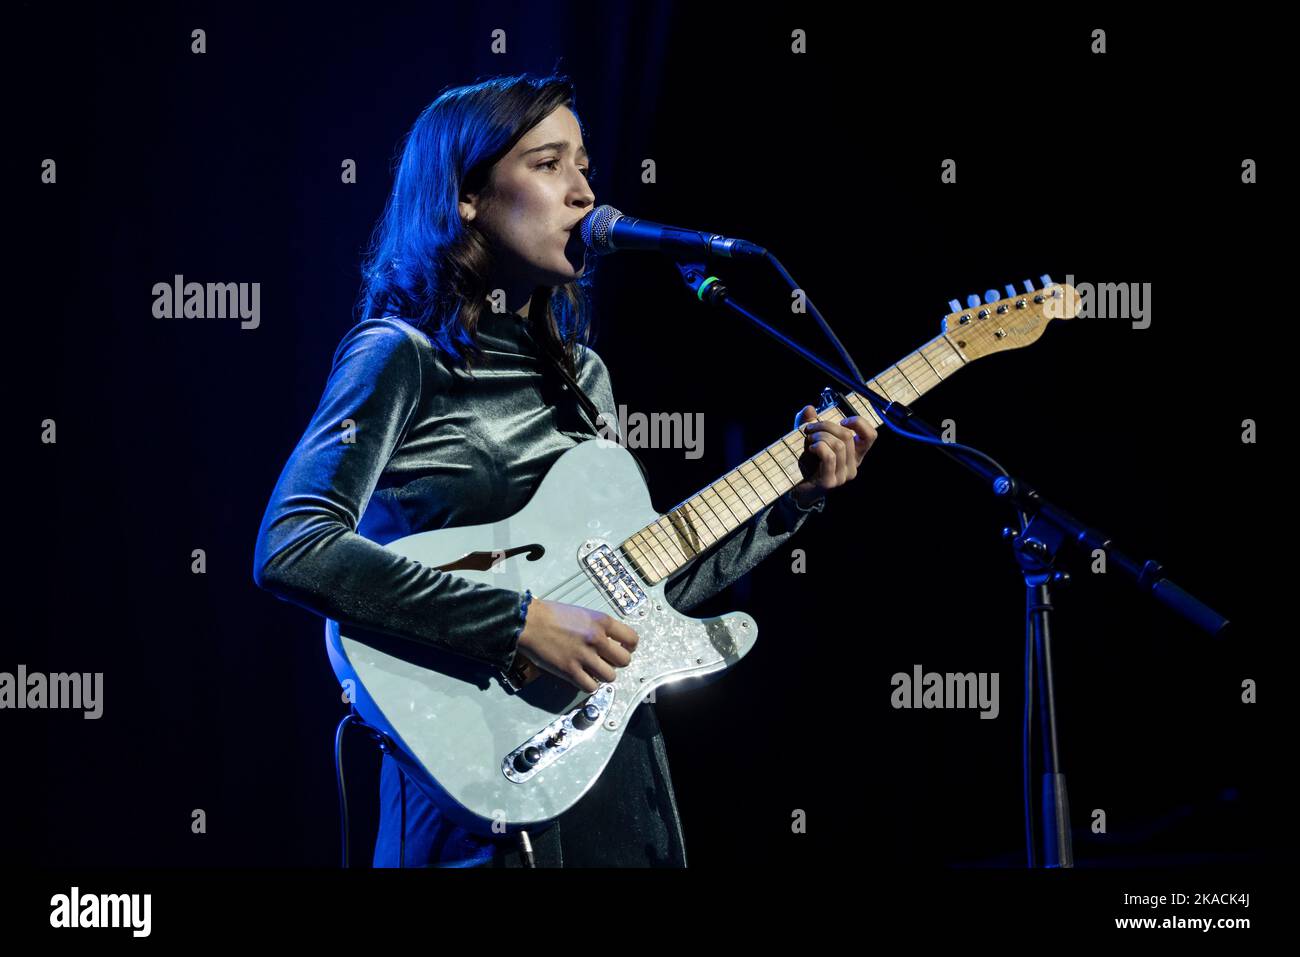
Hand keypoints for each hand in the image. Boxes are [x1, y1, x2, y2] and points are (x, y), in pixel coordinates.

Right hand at [515, 599, 638, 692]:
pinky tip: (582, 677)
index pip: (632, 639)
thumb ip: (598, 626)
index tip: (622, 649)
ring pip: (610, 676)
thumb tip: (609, 640)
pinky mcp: (570, 671)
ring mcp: (584, 656)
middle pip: (624, 661)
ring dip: (603, 675)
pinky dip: (589, 685)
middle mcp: (597, 639)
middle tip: (606, 660)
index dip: (629, 647)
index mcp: (602, 622)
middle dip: (617, 663)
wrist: (529, 622)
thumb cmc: (552, 614)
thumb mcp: (582, 613)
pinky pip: (591, 687)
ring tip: (593, 670)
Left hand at [791, 405, 877, 506]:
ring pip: (838, 445)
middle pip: (847, 436)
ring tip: (808, 439)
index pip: (871, 436)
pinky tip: (810, 448)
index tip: (842, 421)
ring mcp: (842, 475)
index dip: (859, 423)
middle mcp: (853, 466)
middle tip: (810, 429)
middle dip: (826, 426)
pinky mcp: (830, 481)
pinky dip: (818, 447)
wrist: (797, 488)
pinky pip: (829, 456)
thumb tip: (809, 409)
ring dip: (819, 436)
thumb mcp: (810, 437)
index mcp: (855, 454)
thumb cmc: (807, 461)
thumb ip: (810, 422)